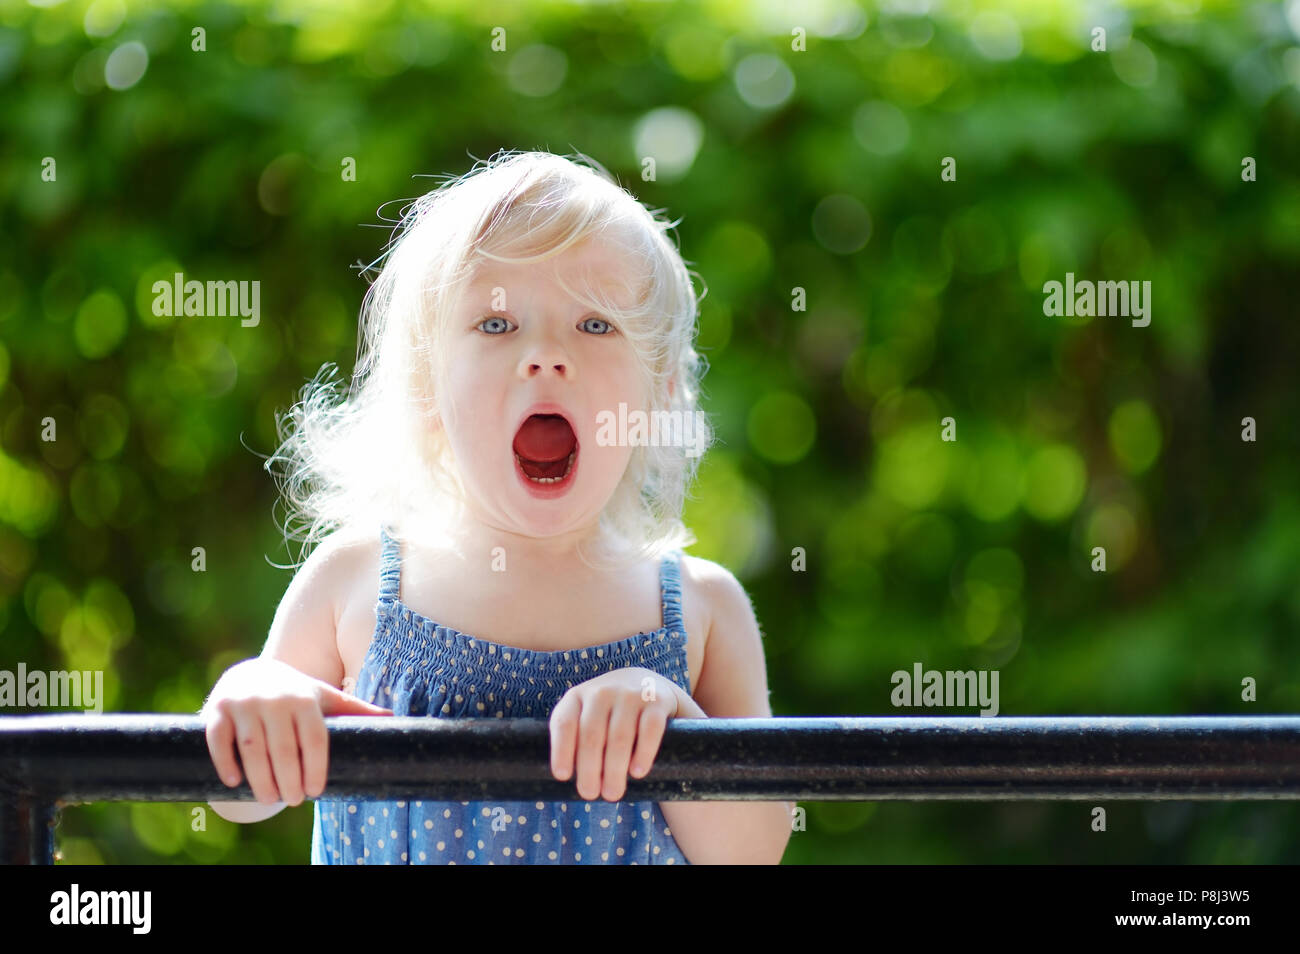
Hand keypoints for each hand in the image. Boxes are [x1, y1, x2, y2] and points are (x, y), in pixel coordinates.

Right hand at [202, 657, 392, 805]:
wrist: (250, 671)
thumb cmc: (294, 693)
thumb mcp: (324, 697)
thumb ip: (354, 709)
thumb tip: (394, 718)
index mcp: (304, 698)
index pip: (313, 738)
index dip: (315, 767)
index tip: (316, 791)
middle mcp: (274, 699)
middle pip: (283, 748)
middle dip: (289, 780)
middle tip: (294, 800)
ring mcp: (244, 704)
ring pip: (252, 748)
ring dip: (260, 779)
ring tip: (270, 800)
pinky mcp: (217, 710)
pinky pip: (219, 740)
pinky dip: (225, 762)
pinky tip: (234, 783)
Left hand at [549, 666, 679, 801]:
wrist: (649, 686)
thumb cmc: (610, 713)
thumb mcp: (588, 715)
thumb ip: (577, 738)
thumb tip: (572, 781)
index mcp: (578, 696)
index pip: (564, 722)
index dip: (562, 750)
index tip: (563, 776)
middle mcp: (602, 692)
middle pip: (591, 734)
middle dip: (589, 769)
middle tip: (590, 794)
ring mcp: (630, 694)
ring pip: (619, 736)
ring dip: (614, 769)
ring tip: (612, 793)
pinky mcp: (656, 701)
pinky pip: (650, 729)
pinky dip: (643, 753)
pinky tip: (637, 772)